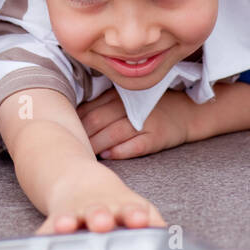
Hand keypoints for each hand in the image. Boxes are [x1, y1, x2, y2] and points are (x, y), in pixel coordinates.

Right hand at [37, 162, 165, 233]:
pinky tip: (39, 241)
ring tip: (67, 226)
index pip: (131, 210)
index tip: (139, 219)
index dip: (134, 214)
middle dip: (101, 217)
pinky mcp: (56, 219)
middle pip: (100, 212)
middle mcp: (99, 210)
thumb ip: (152, 221)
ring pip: (72, 218)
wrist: (77, 179)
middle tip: (103, 222)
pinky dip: (44, 236)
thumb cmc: (114, 202)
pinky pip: (47, 230)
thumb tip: (170, 237)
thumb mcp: (136, 206)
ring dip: (70, 222)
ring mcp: (76, 214)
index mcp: (122, 208)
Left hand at [77, 85, 194, 158]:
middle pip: (98, 121)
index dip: (75, 122)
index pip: (90, 109)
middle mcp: (131, 107)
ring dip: (96, 145)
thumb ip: (102, 103)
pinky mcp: (156, 137)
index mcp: (120, 95)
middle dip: (81, 136)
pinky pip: (134, 146)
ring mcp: (144, 122)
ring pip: (112, 134)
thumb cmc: (150, 106)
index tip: (63, 131)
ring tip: (84, 154)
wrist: (187, 112)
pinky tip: (107, 155)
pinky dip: (119, 151)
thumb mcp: (126, 97)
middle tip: (69, 147)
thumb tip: (73, 117)